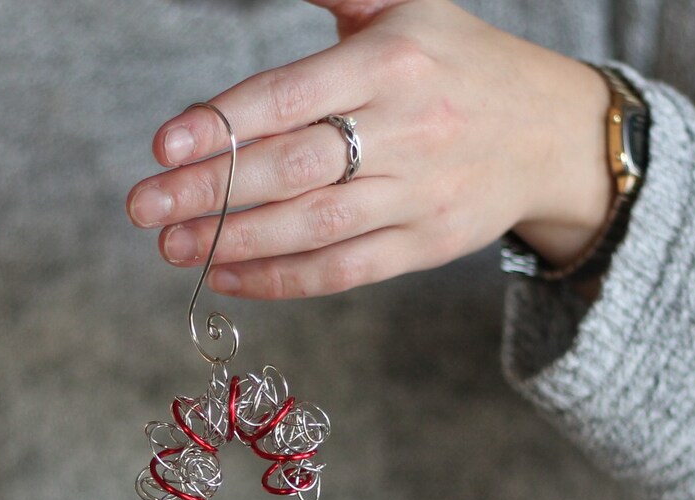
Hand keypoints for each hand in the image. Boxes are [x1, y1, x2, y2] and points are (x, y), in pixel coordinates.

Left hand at [126, 0, 611, 298]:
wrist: (550, 132)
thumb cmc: (457, 64)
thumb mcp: (403, 8)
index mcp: (392, 59)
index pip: (289, 97)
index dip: (223, 126)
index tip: (164, 149)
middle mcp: (406, 128)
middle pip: (290, 168)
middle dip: (209, 192)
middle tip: (144, 207)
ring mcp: (418, 194)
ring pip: (311, 227)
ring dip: (234, 241)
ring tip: (172, 247)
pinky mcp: (425, 246)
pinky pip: (343, 271)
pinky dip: (282, 279)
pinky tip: (229, 276)